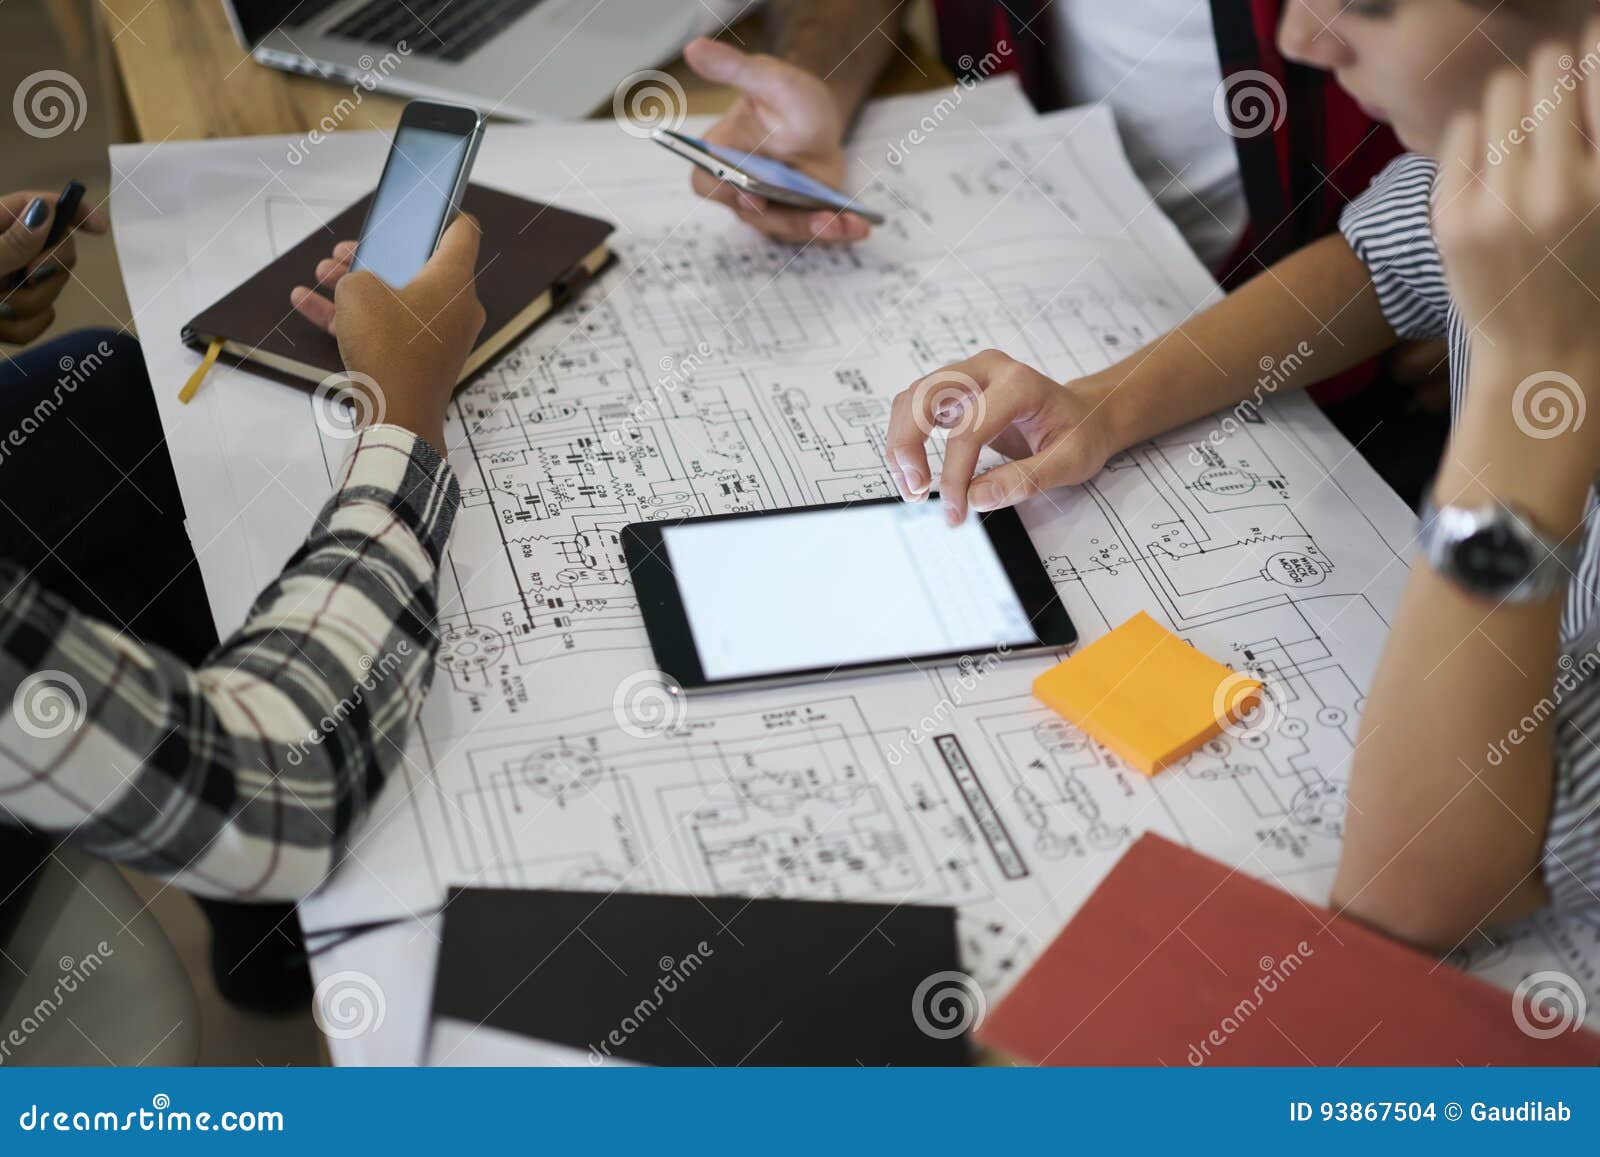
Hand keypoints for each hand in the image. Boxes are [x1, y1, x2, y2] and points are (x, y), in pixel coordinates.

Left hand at [0, 189, 108, 344]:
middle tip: (23, 279)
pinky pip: (39, 321)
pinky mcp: (10, 313)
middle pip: (57, 253)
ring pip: (49, 293)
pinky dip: (18, 330)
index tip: (98, 226)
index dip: (73, 212)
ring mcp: (8, 283)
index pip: (40, 207)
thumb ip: (11, 242)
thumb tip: (45, 212)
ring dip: (24, 309)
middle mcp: (4, 251)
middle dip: (46, 275)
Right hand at [289, 216, 485, 453]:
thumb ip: (358, 274)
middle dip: (377, 253)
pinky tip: (306, 303)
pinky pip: (386, 328)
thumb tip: (359, 285)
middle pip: (418, 265)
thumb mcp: (360, 291)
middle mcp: (455, 307)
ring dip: (358, 283)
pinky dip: (353, 316)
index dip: (442, 213)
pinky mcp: (421, 360)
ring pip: (397, 297)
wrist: (396, 417)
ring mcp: (440, 336)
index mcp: (454, 280)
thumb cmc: (388, 348)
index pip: (462, 231)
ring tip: (322, 272)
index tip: (423, 206)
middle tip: (346, 249)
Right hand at [683, 37, 868, 243]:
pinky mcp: (802, 216)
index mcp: (722, 157)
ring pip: (787, 227)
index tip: (748, 190)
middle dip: (783, 218)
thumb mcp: (767, 77)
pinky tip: (859, 226)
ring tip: (841, 223)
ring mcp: (772, 207)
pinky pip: (815, 230)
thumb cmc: (784, 96)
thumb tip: (695, 49)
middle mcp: (741, 189)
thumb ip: (734, 68)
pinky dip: (838, 231)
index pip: (708, 182)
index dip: (724, 190)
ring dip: (815, 229)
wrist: (816, 113)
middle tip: (811, 217)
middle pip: (754, 214)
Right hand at [885, 351, 1113, 525]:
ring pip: (910, 399)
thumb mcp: (1068, 462)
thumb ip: (1024, 480)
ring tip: (911, 487)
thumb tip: (975, 498)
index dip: (955, 474)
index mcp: (1018, 383)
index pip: (969, 429)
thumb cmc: (1080, 433)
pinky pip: (913, 407)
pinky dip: (904, 438)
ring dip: (899, 444)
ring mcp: (966, 375)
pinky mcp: (953, 390)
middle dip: (907, 446)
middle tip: (914, 491)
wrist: (1085, 414)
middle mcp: (986, 369)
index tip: (955, 511)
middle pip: (924, 396)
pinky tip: (913, 470)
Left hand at [1430, 33, 1599, 526]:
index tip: (1584, 61)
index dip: (1590, 54)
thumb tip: (1581, 59)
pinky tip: (1491, 161)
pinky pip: (1460, 134)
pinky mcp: (1453, 219)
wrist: (1541, 354)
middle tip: (1551, 104)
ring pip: (1499, 95)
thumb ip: (1597, 143)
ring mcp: (1501, 204)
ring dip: (1513, 101)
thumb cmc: (1591, 274)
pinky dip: (1477, 134)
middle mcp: (1561, 188)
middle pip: (1546, 72)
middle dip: (1550, 79)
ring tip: (1523, 136)